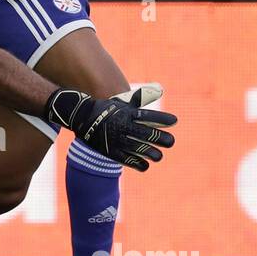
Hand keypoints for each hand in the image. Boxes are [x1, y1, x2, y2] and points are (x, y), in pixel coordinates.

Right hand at [45, 89, 176, 171]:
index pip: (148, 116)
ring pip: (138, 149)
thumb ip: (142, 98)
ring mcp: (116, 139)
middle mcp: (122, 126)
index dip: (162, 119)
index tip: (174, 121)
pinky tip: (146, 165)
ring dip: (152, 153)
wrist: (82, 117)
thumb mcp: (123, 102)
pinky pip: (126, 159)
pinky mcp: (109, 150)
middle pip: (146, 134)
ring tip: (159, 156)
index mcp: (127, 113)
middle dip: (161, 139)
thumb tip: (161, 89)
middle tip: (171, 142)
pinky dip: (138, 163)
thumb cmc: (108, 109)